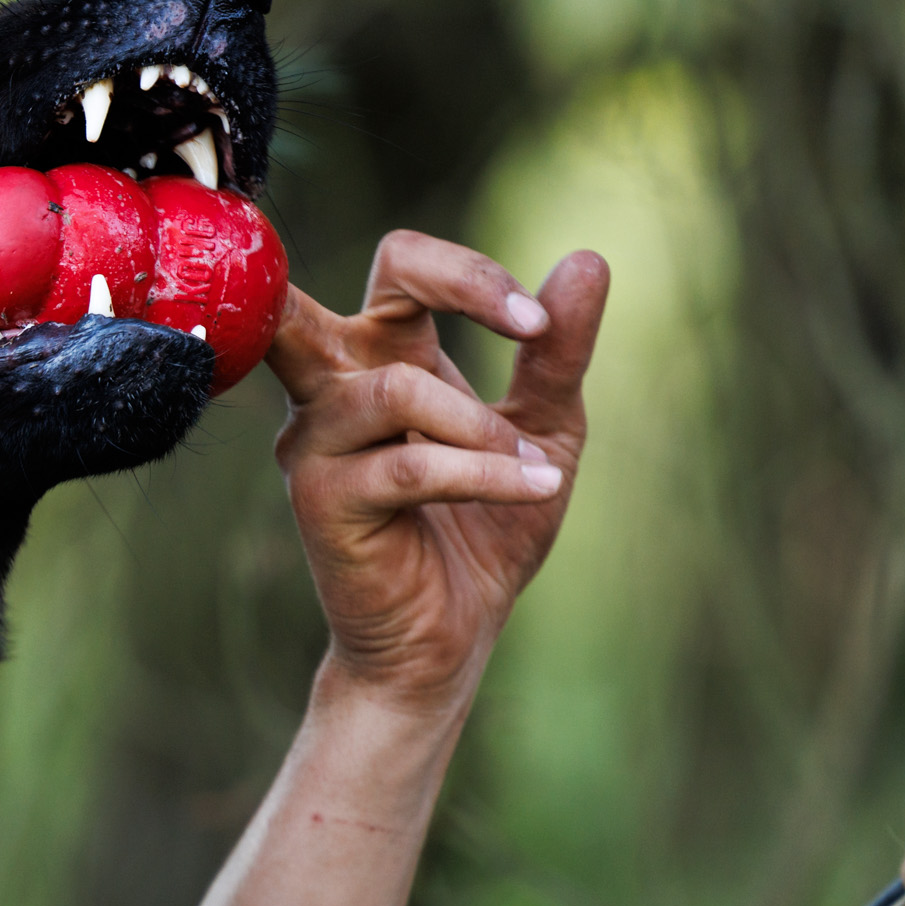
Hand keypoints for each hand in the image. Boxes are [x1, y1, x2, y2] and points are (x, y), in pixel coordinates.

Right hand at [267, 234, 605, 711]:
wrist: (446, 645)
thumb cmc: (484, 535)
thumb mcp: (544, 430)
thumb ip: (557, 352)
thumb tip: (587, 259)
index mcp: (380, 356)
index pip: (401, 263)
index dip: (471, 274)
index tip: (537, 326)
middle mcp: (333, 390)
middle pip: (339, 284)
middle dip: (444, 282)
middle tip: (526, 325)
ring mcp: (317, 446)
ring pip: (393, 389)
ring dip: (481, 423)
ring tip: (532, 463)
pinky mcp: (322, 504)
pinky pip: (409, 467)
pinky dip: (485, 473)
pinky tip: (534, 490)